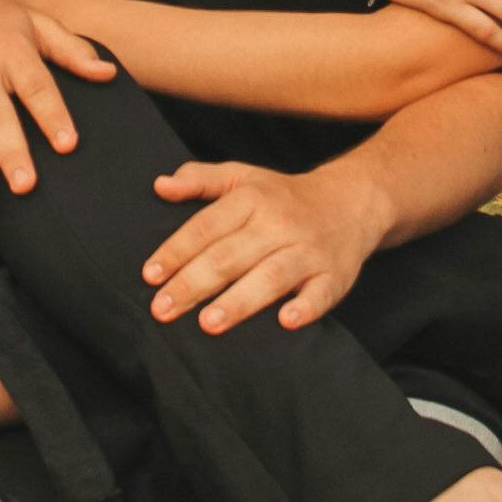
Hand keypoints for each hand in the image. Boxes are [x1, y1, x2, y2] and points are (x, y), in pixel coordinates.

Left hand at [141, 158, 388, 334]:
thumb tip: (160, 186)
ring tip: (208, 324)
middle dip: (193, 283)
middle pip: (230, 255)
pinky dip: (306, 307)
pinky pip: (321, 293)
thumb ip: (200, 180)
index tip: (149, 275)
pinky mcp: (335, 275)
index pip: (206, 226)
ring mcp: (308, 250)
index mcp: (252, 198)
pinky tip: (286, 322)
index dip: (176, 250)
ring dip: (239, 300)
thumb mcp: (243, 177)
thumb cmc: (283, 196)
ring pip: (271, 276)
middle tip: (162, 310)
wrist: (352, 200)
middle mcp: (279, 223)